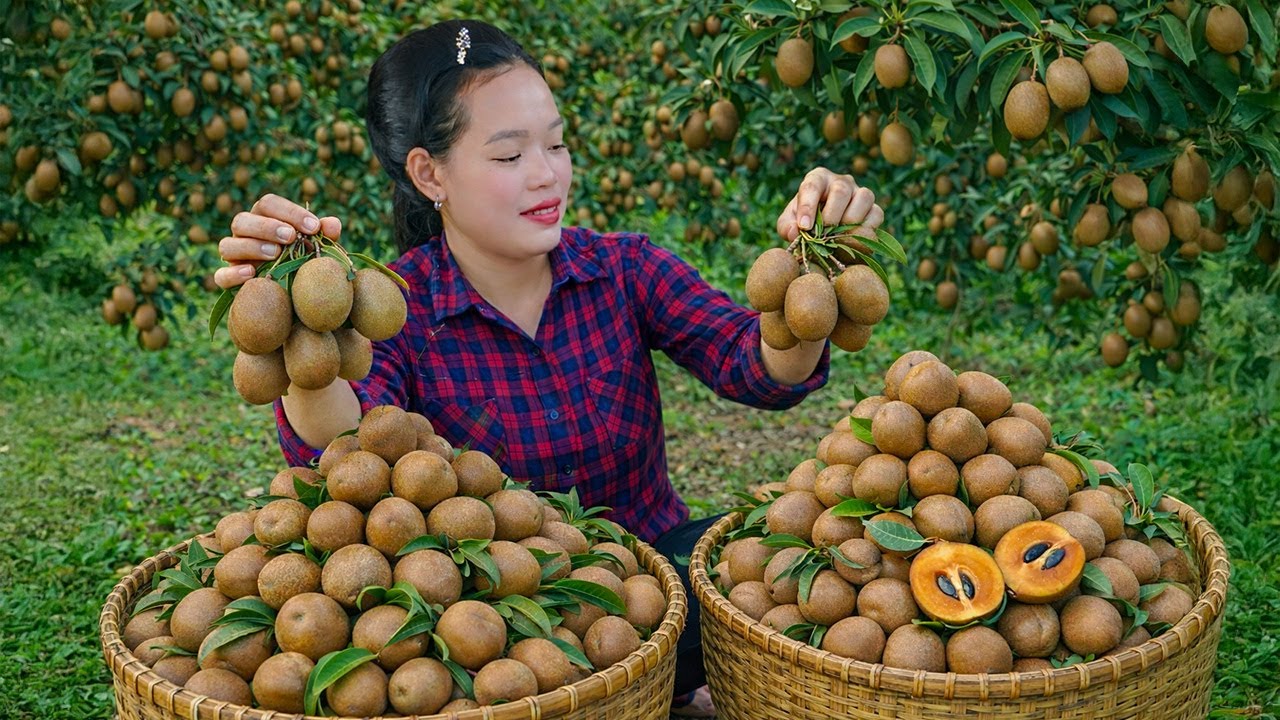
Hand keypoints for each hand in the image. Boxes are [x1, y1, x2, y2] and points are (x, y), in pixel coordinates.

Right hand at [215, 194, 343, 288]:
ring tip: (275, 254)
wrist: (292, 297)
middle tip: (291, 237)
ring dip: (251, 246)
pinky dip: (233, 274)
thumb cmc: (305, 262)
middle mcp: (244, 235)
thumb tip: (332, 224)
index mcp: (264, 219)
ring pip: (227, 245)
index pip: (268, 204)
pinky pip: (221, 275)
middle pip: (242, 220)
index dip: (290, 212)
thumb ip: (324, 235)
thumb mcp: (317, 248)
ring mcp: (233, 257)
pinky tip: (252, 274)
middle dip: (267, 226)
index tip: (313, 227)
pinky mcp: (228, 280)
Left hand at [775, 167, 883, 242]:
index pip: (812, 186)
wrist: (825, 233)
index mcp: (818, 178)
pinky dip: (866, 228)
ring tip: (838, 237)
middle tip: (823, 235)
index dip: (807, 207)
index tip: (803, 227)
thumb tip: (795, 232)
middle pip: (841, 190)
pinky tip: (852, 239)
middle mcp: (841, 181)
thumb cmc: (805, 221)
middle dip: (831, 216)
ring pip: (864, 197)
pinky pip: (877, 213)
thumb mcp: (790, 223)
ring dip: (851, 221)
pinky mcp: (874, 207)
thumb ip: (786, 227)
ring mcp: (860, 193)